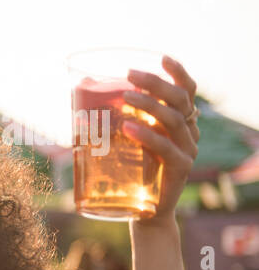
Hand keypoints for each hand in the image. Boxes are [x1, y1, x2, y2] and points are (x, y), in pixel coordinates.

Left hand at [121, 56, 199, 227]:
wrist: (144, 212)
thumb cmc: (131, 172)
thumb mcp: (124, 140)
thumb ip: (112, 116)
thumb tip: (81, 87)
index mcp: (179, 121)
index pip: (186, 90)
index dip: (177, 72)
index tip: (162, 58)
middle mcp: (189, 132)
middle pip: (179, 99)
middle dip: (155, 83)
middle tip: (129, 75)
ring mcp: (188, 150)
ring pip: (174, 120)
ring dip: (149, 105)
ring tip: (125, 98)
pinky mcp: (181, 168)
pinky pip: (167, 148)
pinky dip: (148, 136)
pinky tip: (128, 128)